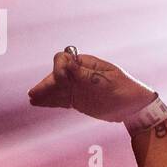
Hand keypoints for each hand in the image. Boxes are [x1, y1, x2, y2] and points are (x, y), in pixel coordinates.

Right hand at [27, 48, 155, 121]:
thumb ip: (87, 74)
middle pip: (56, 75)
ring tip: (32, 98)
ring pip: (56, 88)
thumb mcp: (108, 82)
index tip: (62, 79)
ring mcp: (76, 87)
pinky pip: (60, 99)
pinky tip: (38, 103)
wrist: (135, 107)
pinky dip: (49, 101)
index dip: (59, 68)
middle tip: (35, 94)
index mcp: (86, 64)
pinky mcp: (76, 100)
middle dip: (47, 83)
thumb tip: (68, 62)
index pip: (64, 60)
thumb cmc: (126, 90)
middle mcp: (78, 74)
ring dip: (44, 92)